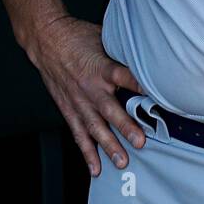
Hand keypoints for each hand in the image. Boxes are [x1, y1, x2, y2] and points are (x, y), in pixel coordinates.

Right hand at [26, 13, 145, 176]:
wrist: (46, 39)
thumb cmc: (77, 36)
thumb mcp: (104, 37)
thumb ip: (122, 52)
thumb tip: (146, 56)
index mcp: (102, 67)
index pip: (126, 78)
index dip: (141, 87)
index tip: (157, 98)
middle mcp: (90, 87)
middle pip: (111, 110)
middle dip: (126, 128)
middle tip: (140, 142)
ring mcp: (78, 101)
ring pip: (95, 128)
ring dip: (108, 146)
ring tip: (121, 162)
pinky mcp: (68, 109)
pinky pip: (78, 133)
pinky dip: (86, 151)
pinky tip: (95, 167)